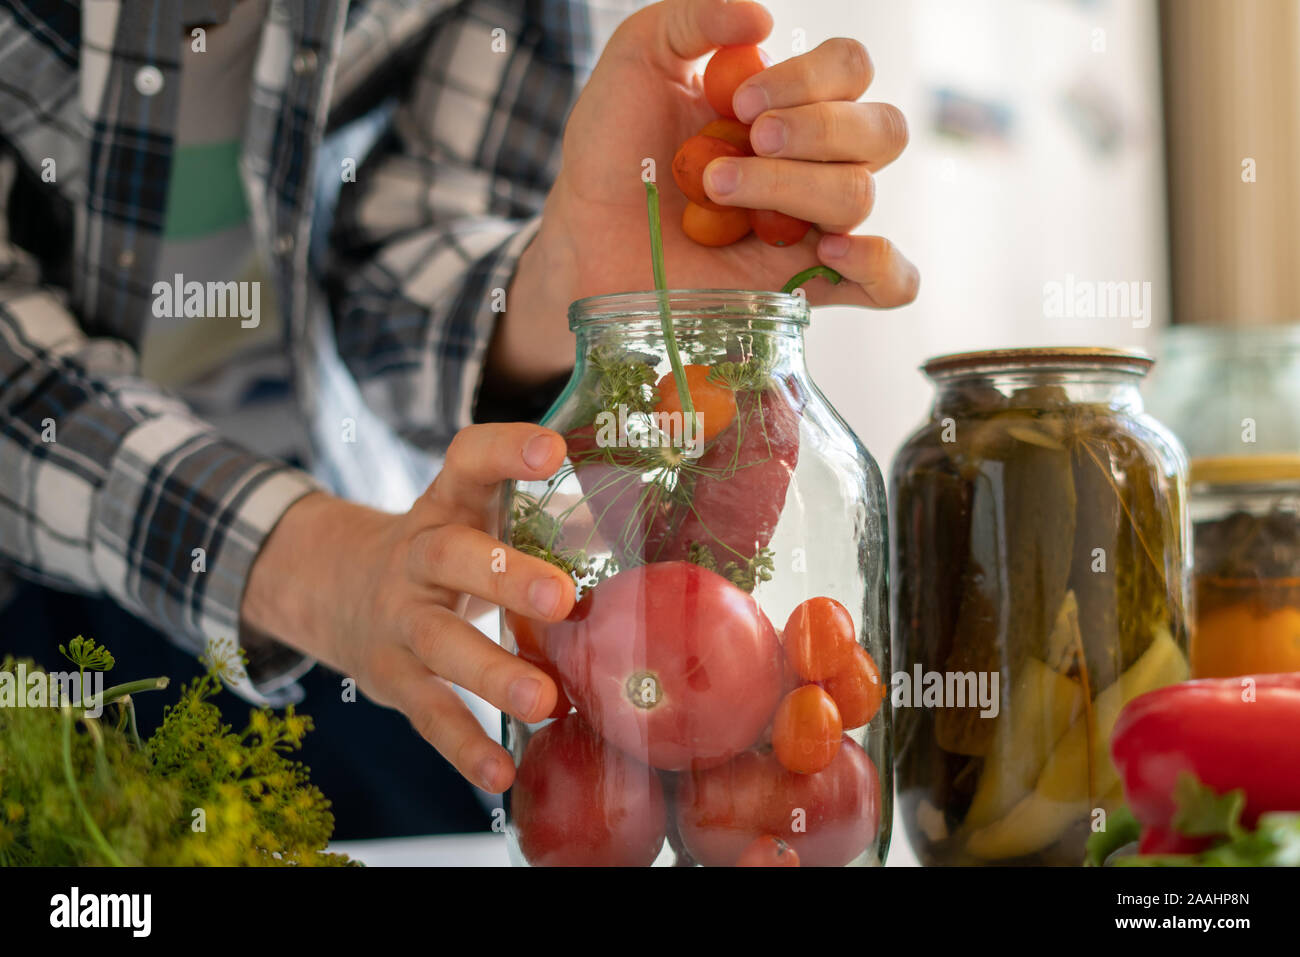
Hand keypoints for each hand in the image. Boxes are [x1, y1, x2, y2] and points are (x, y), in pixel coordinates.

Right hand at [241, 423, 575, 791]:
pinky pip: (428, 713)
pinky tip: (500, 775)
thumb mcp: (471, 514)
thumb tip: (652, 513)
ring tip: (543, 700)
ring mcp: (400, 618)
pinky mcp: (393, 676)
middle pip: (452, 556)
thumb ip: (537, 514)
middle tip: (562, 597)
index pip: (467, 460)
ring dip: (490, 671)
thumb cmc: (443, 551)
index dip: (505, 450)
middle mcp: (418, 555)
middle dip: (504, 575)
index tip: (553, 449)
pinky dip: (463, 746)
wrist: (335, 588)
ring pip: (439, 641)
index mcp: (446, 504)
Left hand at [495, 0, 918, 382]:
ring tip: (720, 189)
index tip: (742, 99)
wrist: (587, 236)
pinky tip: (833, 250)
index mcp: (789, 103)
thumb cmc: (612, 152)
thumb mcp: (636, 60)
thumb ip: (692, 17)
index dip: (811, 77)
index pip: (850, 69)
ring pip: (859, 197)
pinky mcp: (805, 285)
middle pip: (881, 130)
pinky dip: (881, 265)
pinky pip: (890, 283)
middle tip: (750, 139)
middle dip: (816, 129)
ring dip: (792, 186)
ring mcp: (814, 225)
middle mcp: (813, 161)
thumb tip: (763, 18)